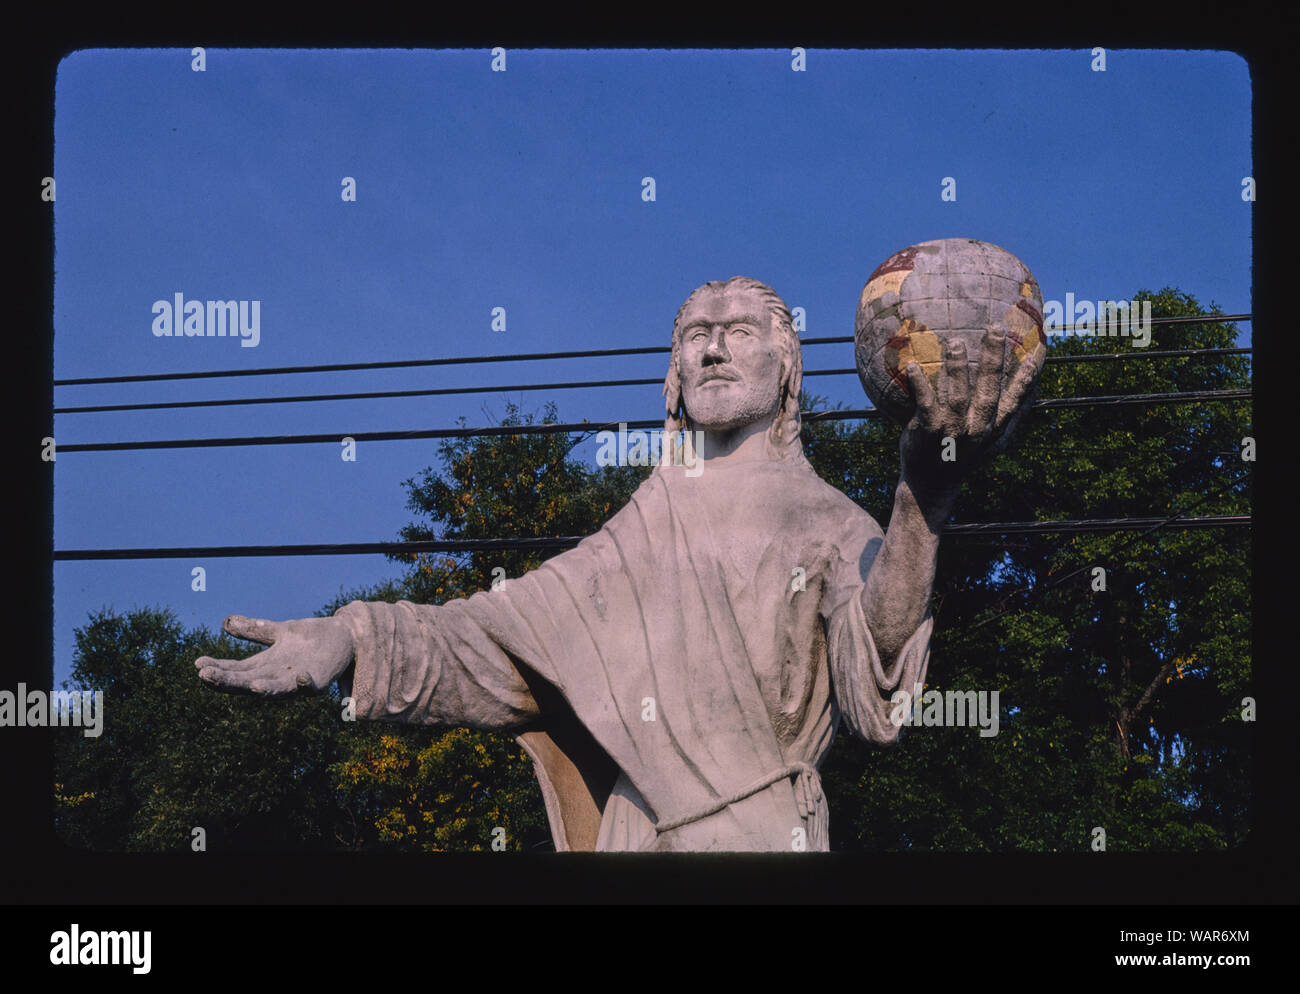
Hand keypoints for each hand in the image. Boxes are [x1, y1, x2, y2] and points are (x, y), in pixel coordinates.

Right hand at [195, 614, 353, 695]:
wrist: (345, 638)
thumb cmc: (310, 639)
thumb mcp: (279, 632)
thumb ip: (255, 630)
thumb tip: (226, 622)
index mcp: (265, 666)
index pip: (235, 670)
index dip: (216, 669)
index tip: (196, 665)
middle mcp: (278, 677)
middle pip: (248, 682)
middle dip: (227, 681)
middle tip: (204, 676)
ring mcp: (298, 681)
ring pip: (277, 690)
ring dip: (264, 689)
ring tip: (250, 686)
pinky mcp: (320, 680)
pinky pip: (312, 686)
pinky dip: (306, 684)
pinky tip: (301, 677)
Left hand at [898, 325, 1042, 505]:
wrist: (931, 484)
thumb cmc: (961, 454)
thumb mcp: (990, 441)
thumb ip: (1008, 416)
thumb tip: (1033, 387)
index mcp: (995, 430)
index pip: (1015, 401)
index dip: (1026, 377)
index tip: (1035, 351)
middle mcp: (978, 431)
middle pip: (989, 391)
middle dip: (993, 359)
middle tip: (995, 328)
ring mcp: (953, 432)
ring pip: (958, 396)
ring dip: (957, 368)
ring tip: (955, 342)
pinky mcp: (929, 434)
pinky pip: (925, 405)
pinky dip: (920, 384)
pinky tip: (913, 366)